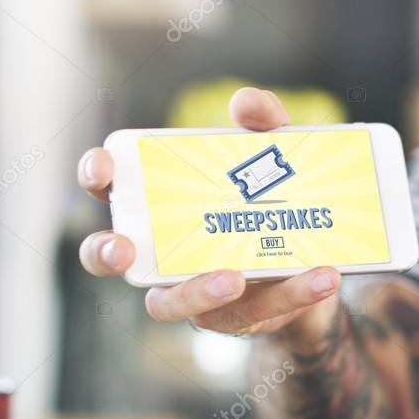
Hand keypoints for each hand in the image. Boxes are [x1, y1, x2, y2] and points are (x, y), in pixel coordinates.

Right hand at [77, 88, 339, 342]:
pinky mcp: (237, 316)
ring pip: (169, 305)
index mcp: (161, 203)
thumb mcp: (277, 156)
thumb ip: (265, 125)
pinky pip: (256, 311)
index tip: (104, 168)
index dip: (96, 176)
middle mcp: (161, 251)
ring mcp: (193, 290)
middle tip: (123, 249)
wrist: (321, 257)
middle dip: (105, 253)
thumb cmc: (277, 198)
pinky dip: (292, 294)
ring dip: (196, 292)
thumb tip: (247, 102)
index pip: (110, 188)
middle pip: (108, 257)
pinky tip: (322, 276)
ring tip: (237, 277)